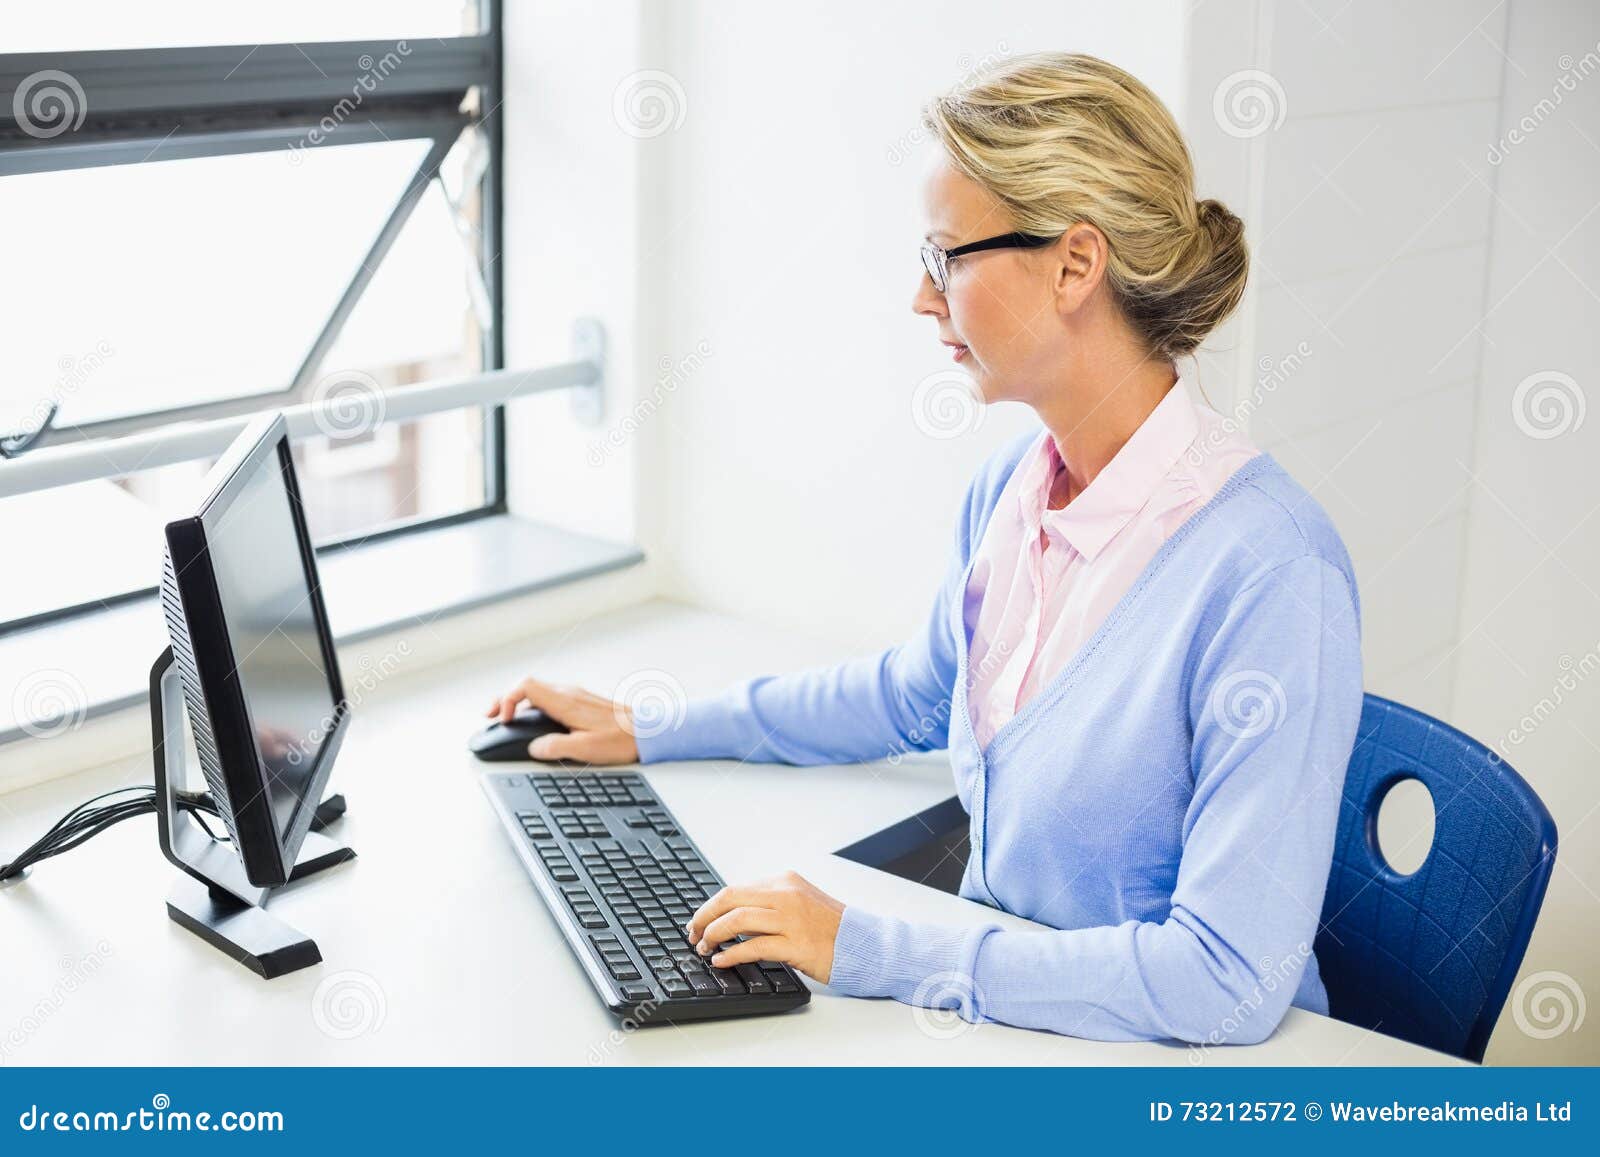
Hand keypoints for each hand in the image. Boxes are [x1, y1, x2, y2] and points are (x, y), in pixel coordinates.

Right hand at [485, 677, 640, 764]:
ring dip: (517, 703)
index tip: (502, 719)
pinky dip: (532, 706)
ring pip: (536, 691)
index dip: (506, 700)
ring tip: (505, 719)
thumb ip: (555, 747)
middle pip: (526, 686)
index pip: (525, 686)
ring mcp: (574, 696)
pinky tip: (531, 720)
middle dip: (503, 699)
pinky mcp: (580, 702)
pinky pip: (548, 698)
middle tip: (490, 716)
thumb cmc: (621, 739)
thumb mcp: (586, 749)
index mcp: (566, 701)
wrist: (648, 731)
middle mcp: (568, 693)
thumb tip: (533, 747)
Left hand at [684, 871, 844, 983]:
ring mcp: (792, 919)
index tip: (699, 921)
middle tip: (694, 934)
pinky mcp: (796, 945)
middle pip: (730, 899)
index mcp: (785, 881)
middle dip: (704, 917)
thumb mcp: (799, 903)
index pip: (735, 889)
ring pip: (737, 919)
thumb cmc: (831, 928)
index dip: (710, 906)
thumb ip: (768, 905)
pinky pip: (753, 946)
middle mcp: (787, 895)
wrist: (863, 944)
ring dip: (713, 935)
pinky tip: (722, 961)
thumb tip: (731, 917)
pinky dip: (731, 954)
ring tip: (704, 948)